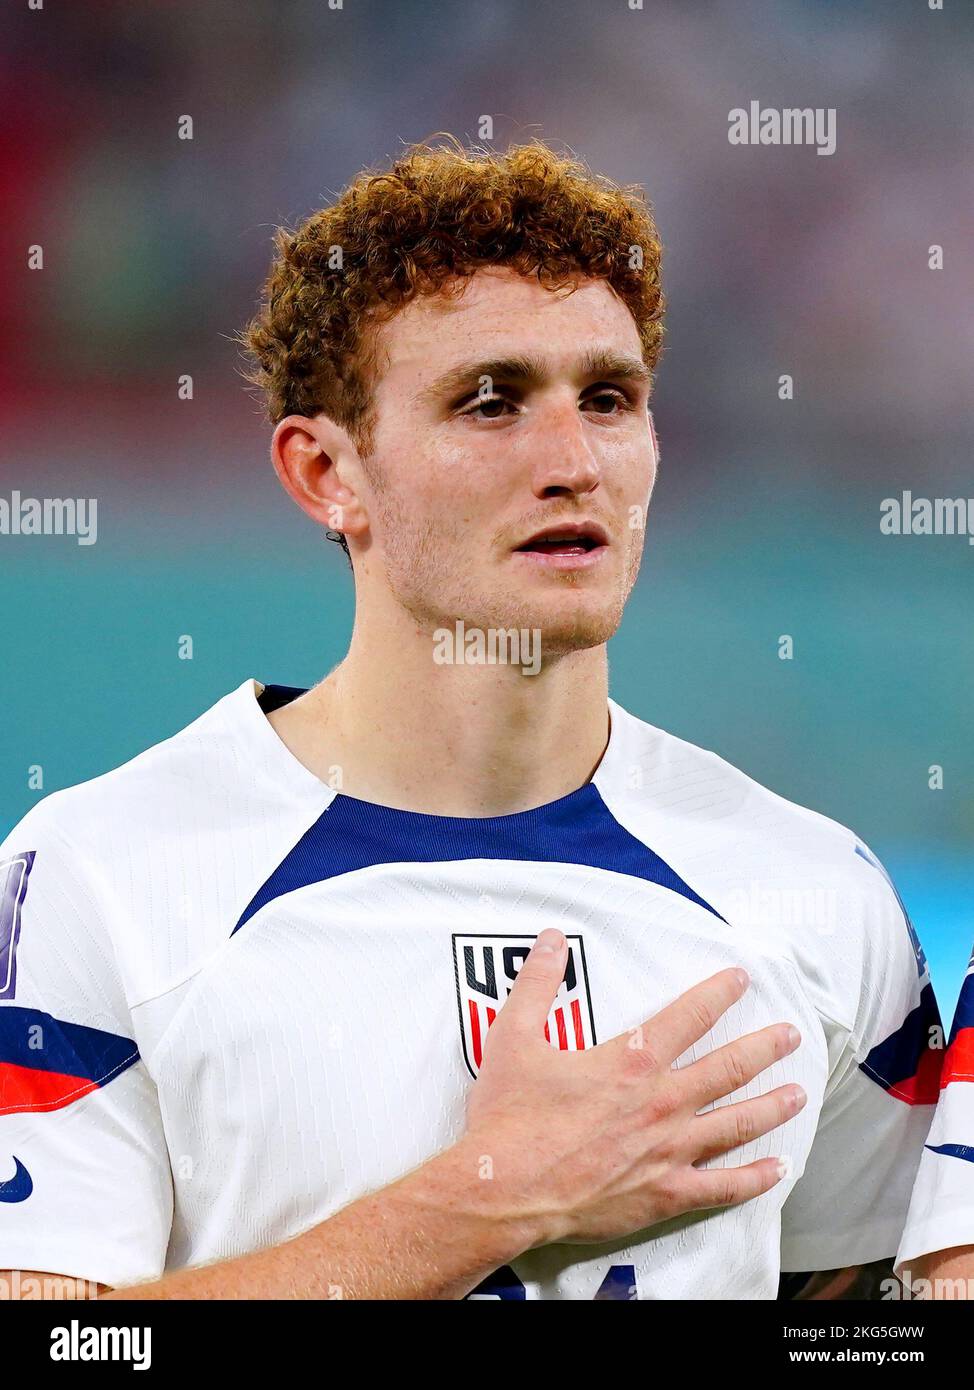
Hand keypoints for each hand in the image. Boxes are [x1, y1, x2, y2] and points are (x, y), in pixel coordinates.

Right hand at [465, 928, 803, 1245]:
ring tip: (797, 1093)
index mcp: (631, 1061)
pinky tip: (776, 1169)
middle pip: (728, 1068)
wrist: (504, 1188)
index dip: (718, 993)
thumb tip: (552, 939)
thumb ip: (537, 984)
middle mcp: (661, 1102)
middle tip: (790, 1035)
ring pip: (737, 1123)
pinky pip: (722, 1187)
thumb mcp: (514, 1036)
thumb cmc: (509, 1116)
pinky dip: (754, 1178)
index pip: (688, 1016)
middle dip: (764, 1047)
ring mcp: (669, 1151)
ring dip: (771, 1105)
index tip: (742, 979)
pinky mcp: (664, 1193)